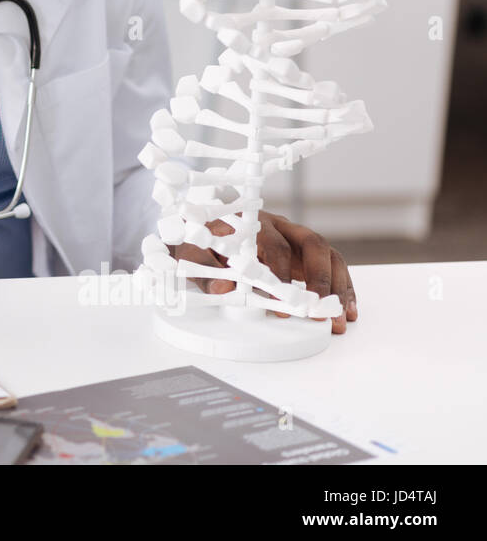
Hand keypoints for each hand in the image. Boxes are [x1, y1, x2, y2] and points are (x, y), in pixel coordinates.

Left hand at [173, 210, 357, 333]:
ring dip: (337, 286)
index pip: (274, 245)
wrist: (200, 230)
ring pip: (327, 254)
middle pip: (311, 242)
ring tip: (339, 316)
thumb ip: (205, 271)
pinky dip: (342, 287)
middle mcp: (280, 227)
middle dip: (319, 277)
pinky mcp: (305, 255)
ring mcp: (295, 239)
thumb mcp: (193, 255)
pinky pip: (332, 266)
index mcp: (252, 223)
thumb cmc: (200, 242)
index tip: (280, 301)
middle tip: (318, 308)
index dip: (279, 273)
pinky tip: (346, 310)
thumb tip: (224, 288)